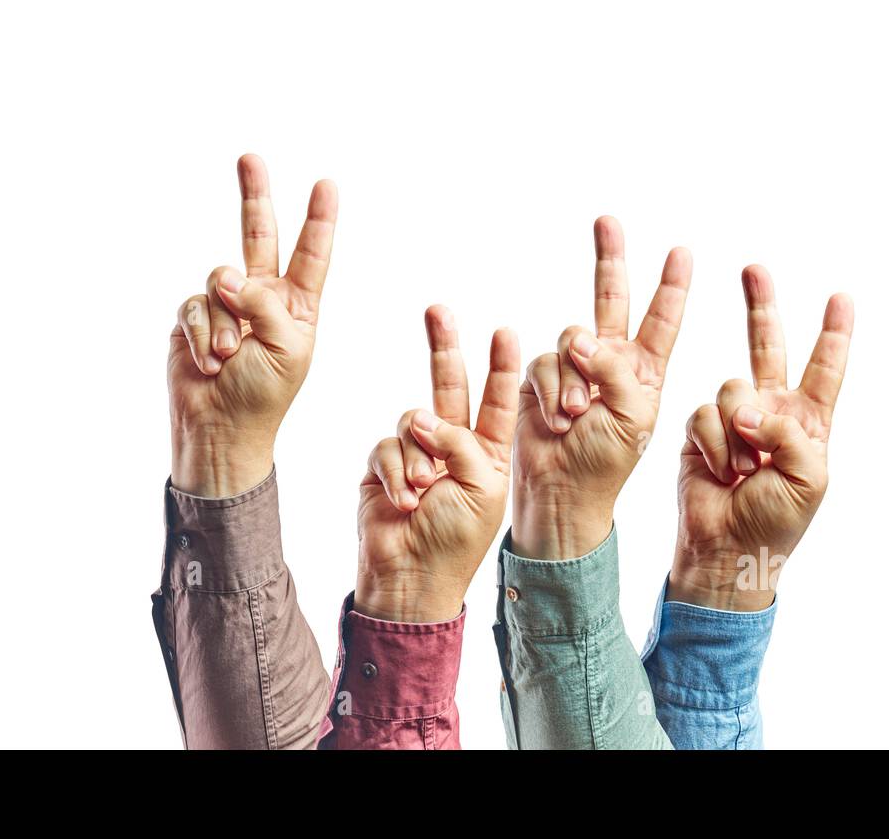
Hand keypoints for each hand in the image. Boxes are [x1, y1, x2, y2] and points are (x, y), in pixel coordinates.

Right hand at [168, 154, 337, 496]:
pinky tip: (209, 361)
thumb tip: (228, 276)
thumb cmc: (264, 395)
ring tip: (230, 357)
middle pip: (258, 235)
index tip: (326, 184)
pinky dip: (202, 334)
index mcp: (296, 305)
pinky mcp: (193, 318)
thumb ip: (265, 303)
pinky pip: (194, 306)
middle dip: (254, 196)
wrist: (221, 428)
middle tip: (251, 158)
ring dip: (224, 322)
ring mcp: (226, 305)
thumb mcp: (287, 348)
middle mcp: (262, 297)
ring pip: (220, 280)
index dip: (318, 220)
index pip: (311, 254)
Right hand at [356, 307, 519, 622]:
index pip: (497, 399)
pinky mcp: (384, 466)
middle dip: (443, 347)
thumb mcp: (483, 488)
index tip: (503, 330)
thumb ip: (464, 445)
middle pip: (449, 385)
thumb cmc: (458, 540)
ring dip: (417, 454)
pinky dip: (394, 472)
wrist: (413, 578)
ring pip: (413, 417)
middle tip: (438, 310)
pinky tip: (402, 499)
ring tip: (423, 490)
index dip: (500, 366)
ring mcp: (418, 454)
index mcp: (488, 451)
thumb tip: (426, 419)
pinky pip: (387, 445)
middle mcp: (453, 446)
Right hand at [513, 217, 691, 559]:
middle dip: (609, 258)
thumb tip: (584, 339)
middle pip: (610, 297)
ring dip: (572, 379)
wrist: (561, 492)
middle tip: (607, 220)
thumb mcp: (635, 419)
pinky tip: (556, 420)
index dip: (671, 286)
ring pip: (570, 339)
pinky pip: (541, 363)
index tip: (681, 251)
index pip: (663, 319)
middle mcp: (610, 360)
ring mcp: (573, 368)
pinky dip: (547, 391)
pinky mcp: (539, 378)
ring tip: (577, 417)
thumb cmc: (608, 465)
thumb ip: (617, 372)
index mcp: (645, 371)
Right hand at [670, 265, 853, 609]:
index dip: (834, 335)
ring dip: (734, 430)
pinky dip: (709, 442)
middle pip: (768, 347)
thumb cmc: (777, 523)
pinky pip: (701, 413)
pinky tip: (717, 470)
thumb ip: (788, 433)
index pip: (826, 369)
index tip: (841, 298)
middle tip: (754, 270)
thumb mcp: (808, 479)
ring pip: (730, 387)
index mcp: (808, 422)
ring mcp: (734, 420)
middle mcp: (771, 412)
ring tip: (741, 469)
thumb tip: (746, 408)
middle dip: (761, 308)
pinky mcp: (699, 430)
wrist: (726, 549)